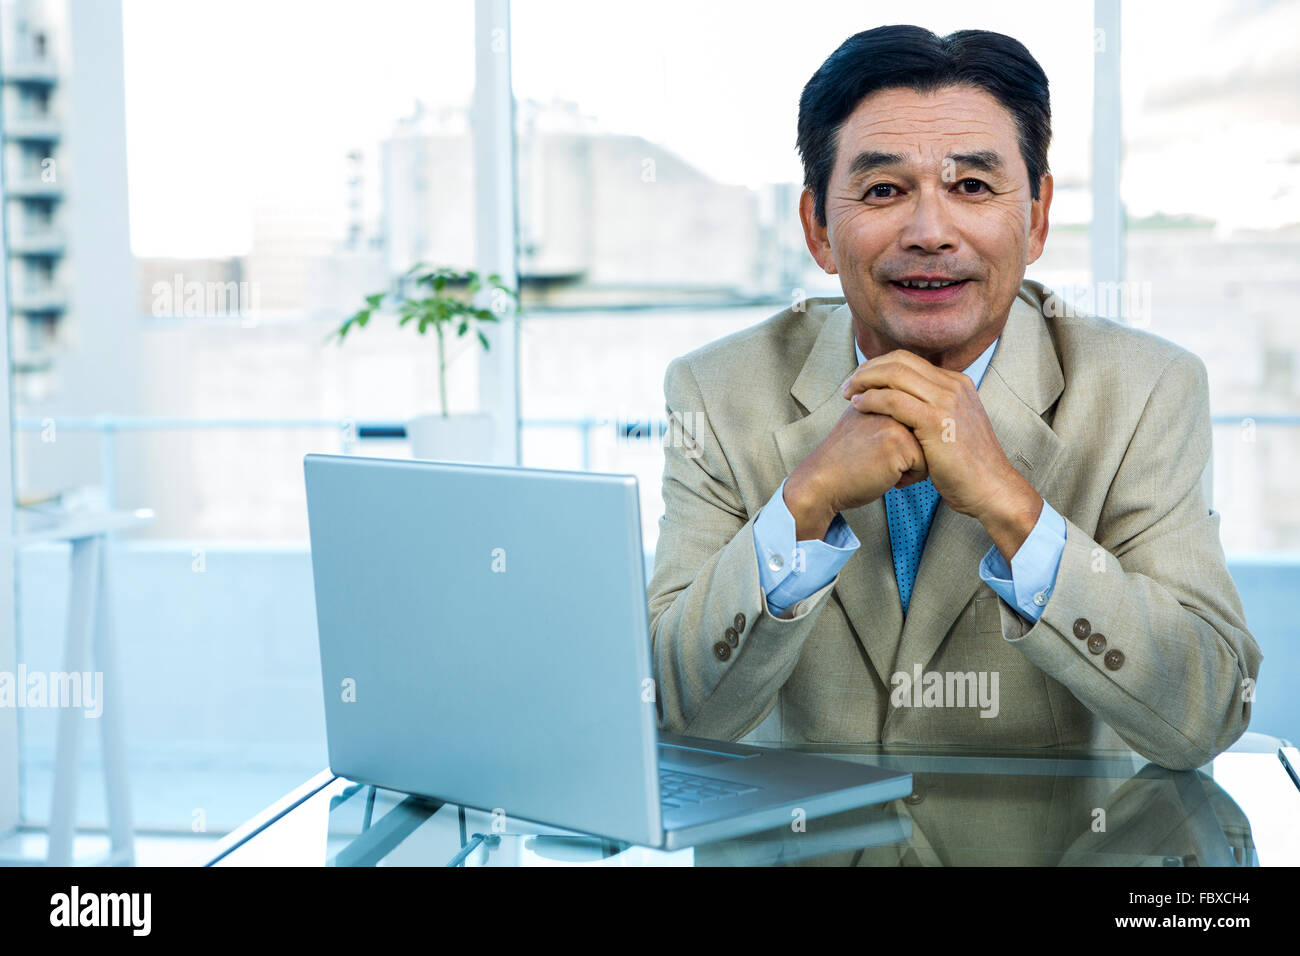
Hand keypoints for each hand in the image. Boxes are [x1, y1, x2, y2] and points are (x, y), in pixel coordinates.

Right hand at [784, 405, 927, 539]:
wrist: (821, 482)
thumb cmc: (842, 460)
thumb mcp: (862, 421)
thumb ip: (884, 410)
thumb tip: (911, 411)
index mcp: (882, 394)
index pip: (916, 419)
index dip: (902, 442)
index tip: (878, 450)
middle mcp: (891, 402)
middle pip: (925, 433)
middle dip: (909, 452)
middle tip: (877, 458)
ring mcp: (896, 421)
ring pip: (929, 449)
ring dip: (910, 466)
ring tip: (880, 466)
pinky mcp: (900, 442)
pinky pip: (925, 465)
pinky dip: (908, 478)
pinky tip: (882, 476)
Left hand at [841, 350, 1042, 559]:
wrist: (991, 490)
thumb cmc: (967, 469)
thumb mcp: (953, 429)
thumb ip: (933, 412)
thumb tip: (904, 408)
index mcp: (957, 384)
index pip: (910, 360)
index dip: (880, 366)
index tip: (861, 380)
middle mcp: (953, 385)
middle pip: (900, 360)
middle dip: (868, 369)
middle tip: (849, 384)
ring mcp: (947, 400)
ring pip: (894, 375)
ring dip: (865, 381)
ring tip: (848, 393)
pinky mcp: (936, 420)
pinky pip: (894, 400)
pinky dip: (871, 400)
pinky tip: (858, 407)